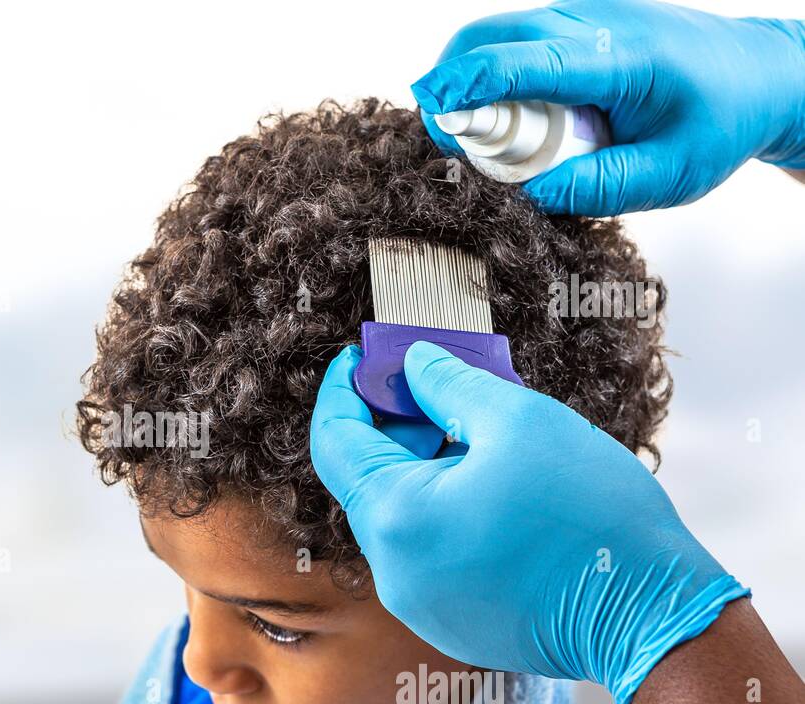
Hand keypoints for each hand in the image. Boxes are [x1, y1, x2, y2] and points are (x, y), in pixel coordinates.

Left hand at [309, 342, 749, 703]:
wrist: (649, 618)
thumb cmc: (591, 516)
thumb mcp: (520, 420)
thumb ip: (449, 383)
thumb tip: (413, 364)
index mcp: (396, 518)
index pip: (335, 442)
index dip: (343, 393)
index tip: (360, 359)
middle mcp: (393, 572)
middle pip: (369, 480)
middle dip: (399, 428)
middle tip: (444, 389)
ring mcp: (420, 605)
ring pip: (403, 517)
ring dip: (427, 470)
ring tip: (487, 439)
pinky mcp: (451, 624)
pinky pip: (430, 554)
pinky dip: (447, 513)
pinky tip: (498, 491)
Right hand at [412, 0, 804, 215]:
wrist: (763, 75)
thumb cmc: (720, 122)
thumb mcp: (668, 175)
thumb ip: (598, 187)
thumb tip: (529, 196)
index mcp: (620, 58)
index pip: (523, 61)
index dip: (466, 84)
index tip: (430, 110)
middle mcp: (596, 22)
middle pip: (493, 36)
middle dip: (452, 81)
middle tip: (442, 136)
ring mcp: (586, 14)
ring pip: (499, 31)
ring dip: (471, 77)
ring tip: (471, 132)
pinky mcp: (580, 21)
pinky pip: (518, 37)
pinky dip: (494, 71)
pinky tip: (504, 113)